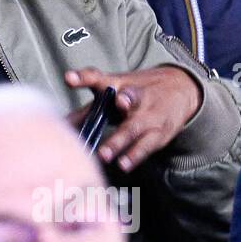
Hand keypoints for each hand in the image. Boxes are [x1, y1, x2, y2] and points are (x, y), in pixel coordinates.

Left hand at [64, 65, 202, 172]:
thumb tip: (61, 125)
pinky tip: (123, 164)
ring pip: (134, 127)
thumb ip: (87, 109)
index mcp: (117, 84)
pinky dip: (134, 156)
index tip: (69, 78)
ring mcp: (149, 115)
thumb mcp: (113, 93)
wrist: (180, 90)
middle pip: (128, 98)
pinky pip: (145, 146)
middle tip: (115, 104)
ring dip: (119, 140)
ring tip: (104, 154)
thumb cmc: (136, 92)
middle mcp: (135, 97)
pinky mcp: (158, 133)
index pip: (98, 77)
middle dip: (123, 101)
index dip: (83, 77)